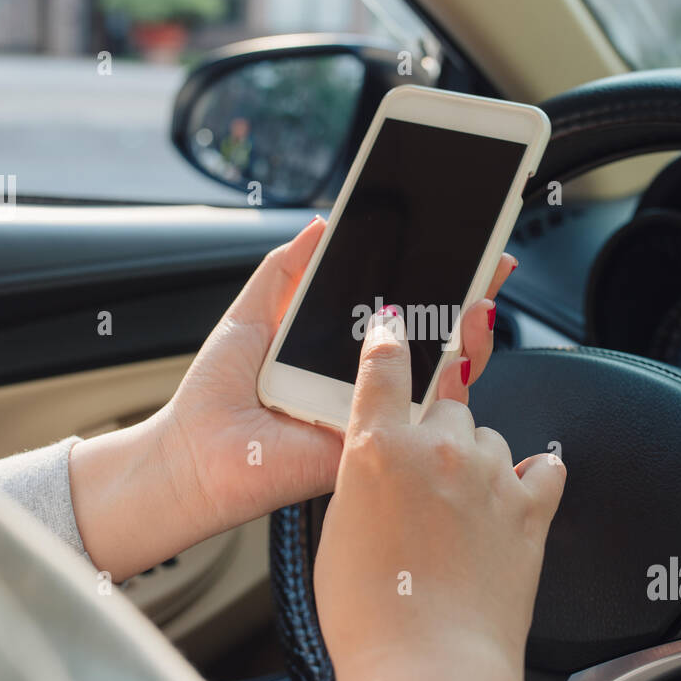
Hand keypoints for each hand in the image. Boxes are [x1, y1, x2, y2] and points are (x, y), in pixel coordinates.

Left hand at [69, 216, 518, 579]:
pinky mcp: (377, 442)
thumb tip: (320, 225)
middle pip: (433, 341)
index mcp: (339, 354)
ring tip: (478, 300)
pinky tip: (459, 346)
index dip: (433, 283)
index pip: (400, 314)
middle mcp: (364, 384)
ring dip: (472, 336)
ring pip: (443, 377)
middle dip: (468, 301)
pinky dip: (448, 382)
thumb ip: (286, 271)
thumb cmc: (213, 398)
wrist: (193, 455)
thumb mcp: (251, 315)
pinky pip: (422, 416)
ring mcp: (375, 415)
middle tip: (487, 265)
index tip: (459, 249)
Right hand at [316, 308, 565, 680]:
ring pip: (491, 436)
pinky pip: (544, 466)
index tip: (394, 326)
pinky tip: (515, 498)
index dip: (389, 339)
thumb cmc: (371, 614)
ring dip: (478, 458)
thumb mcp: (337, 532)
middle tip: (423, 477)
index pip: (386, 364)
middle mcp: (439, 445)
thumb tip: (382, 468)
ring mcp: (491, 472)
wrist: (430, 665)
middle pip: (447, 401)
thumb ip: (363, 480)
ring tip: (460, 513)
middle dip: (436, 428)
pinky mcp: (532, 506)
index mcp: (377, 446)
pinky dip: (531, 478)